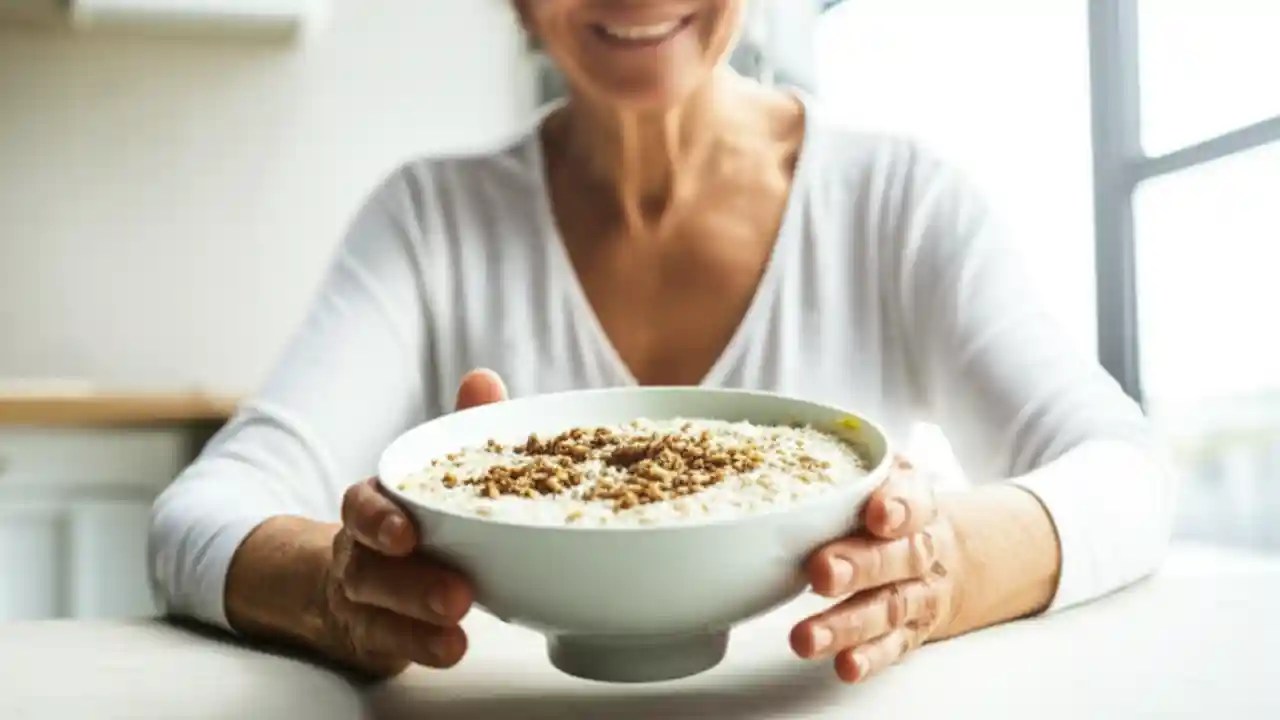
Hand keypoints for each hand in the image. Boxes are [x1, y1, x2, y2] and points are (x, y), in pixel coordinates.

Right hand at [320, 369, 507, 675]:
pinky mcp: (375, 635)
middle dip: (411, 580)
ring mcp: (364, 598)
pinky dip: (420, 646)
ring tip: (461, 626)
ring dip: (419, 618)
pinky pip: (390, 643)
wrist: (351, 581)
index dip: (379, 518)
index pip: (361, 506)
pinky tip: (452, 647)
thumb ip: (458, 432)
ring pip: (377, 609)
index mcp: (374, 505)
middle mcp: (360, 551)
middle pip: (369, 566)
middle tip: (458, 592)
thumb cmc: (409, 519)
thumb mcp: (431, 476)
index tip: (405, 531)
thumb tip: (483, 379)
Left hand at [790, 456, 964, 682]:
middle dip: (860, 566)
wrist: (952, 553)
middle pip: (898, 558)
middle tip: (821, 571)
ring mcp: (918, 594)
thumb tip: (781, 447)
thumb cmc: (897, 507)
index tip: (876, 512)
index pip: (917, 501)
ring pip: (889, 608)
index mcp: (918, 504)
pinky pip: (895, 646)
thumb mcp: (889, 474)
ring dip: (847, 625)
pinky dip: (871, 658)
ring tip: (805, 638)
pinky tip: (845, 666)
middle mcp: (922, 550)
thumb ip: (857, 466)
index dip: (899, 506)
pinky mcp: (911, 631)